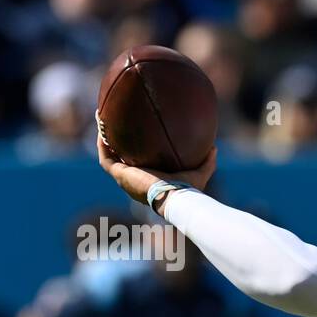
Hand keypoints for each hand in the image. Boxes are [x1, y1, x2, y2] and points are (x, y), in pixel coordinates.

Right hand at [96, 117, 216, 212]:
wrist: (175, 197)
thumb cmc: (188, 190)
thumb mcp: (200, 173)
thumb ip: (207, 161)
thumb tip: (214, 147)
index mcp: (150, 180)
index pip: (140, 163)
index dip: (136, 150)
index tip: (136, 135)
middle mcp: (134, 179)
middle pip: (121, 158)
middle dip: (117, 141)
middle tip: (115, 123)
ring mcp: (125, 178)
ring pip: (109, 155)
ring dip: (104, 137)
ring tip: (102, 118)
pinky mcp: (119, 175)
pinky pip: (105, 155)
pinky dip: (102, 141)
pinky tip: (103, 123)